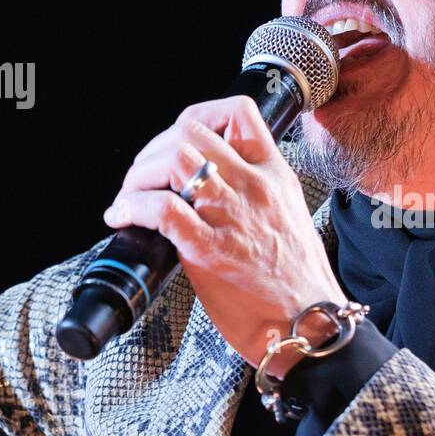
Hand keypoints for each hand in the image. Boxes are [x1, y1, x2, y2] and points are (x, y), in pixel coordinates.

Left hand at [102, 95, 347, 375]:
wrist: (311, 321)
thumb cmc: (298, 279)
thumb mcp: (289, 214)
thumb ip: (257, 192)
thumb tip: (215, 186)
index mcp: (274, 174)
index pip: (237, 113)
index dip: (197, 117)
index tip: (179, 142)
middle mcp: (254, 186)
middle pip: (190, 131)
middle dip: (154, 148)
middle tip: (144, 177)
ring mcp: (233, 216)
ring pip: (173, 160)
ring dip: (138, 176)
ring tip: (130, 197)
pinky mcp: (212, 250)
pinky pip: (163, 209)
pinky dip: (133, 207)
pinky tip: (123, 217)